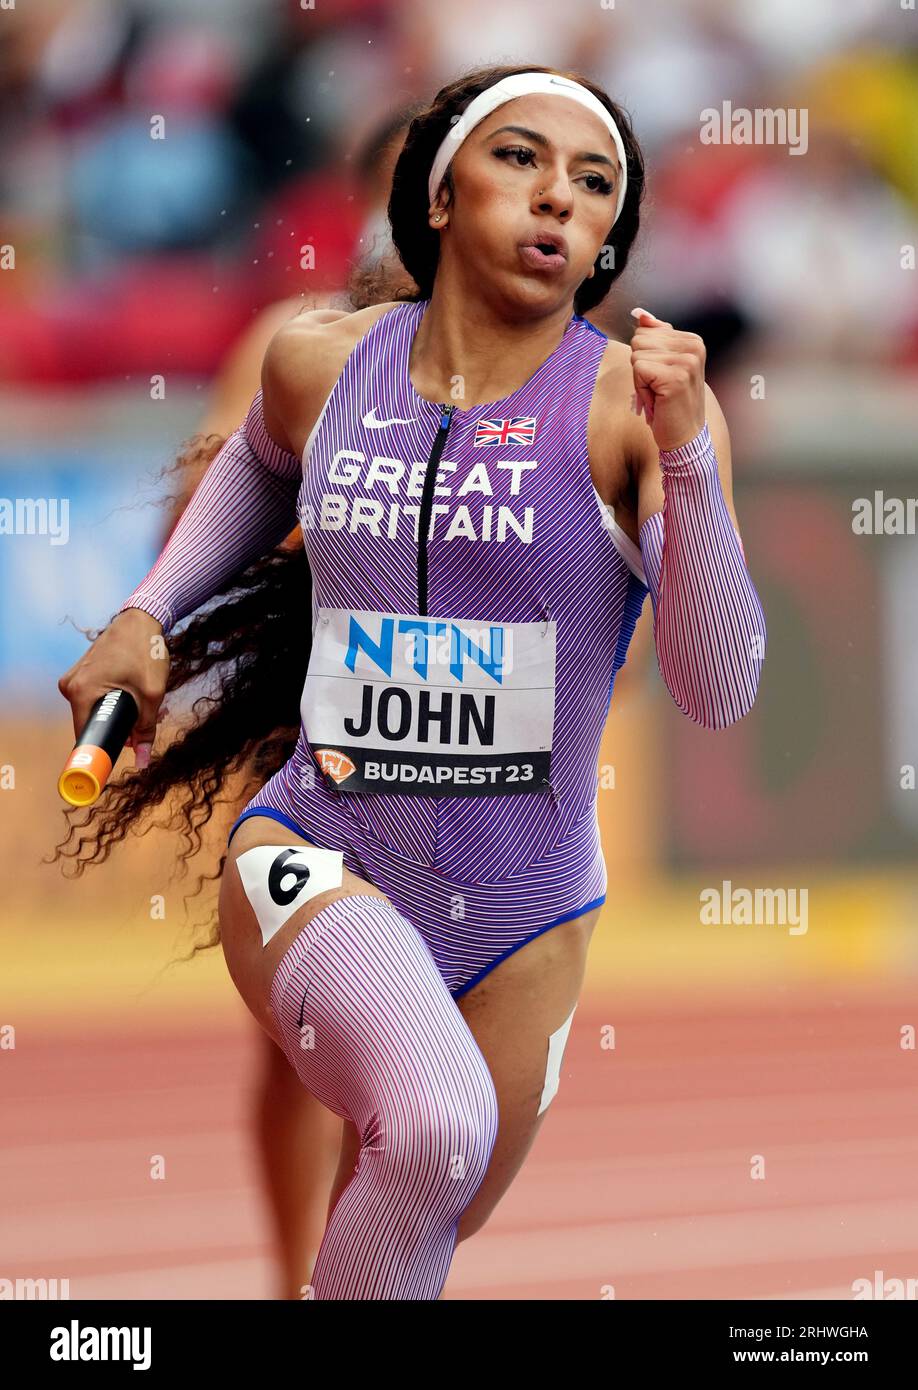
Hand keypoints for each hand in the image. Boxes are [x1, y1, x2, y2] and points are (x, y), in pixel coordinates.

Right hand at [57, 609, 169, 768]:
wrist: (142, 618)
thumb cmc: (145, 651)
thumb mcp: (152, 694)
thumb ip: (147, 729)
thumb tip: (144, 762)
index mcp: (80, 692)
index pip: (85, 736)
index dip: (104, 750)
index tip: (121, 757)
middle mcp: (70, 686)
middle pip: (94, 724)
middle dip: (123, 729)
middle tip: (149, 723)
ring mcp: (74, 679)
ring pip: (98, 711)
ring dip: (124, 714)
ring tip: (150, 706)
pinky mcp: (82, 673)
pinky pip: (97, 697)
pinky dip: (118, 701)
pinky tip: (138, 694)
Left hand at [629, 307, 706, 452]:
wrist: (685, 437)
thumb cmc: (670, 403)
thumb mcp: (662, 365)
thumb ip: (654, 337)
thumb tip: (639, 313)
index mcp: (692, 340)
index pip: (646, 331)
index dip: (645, 357)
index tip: (661, 377)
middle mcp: (694, 346)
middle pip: (639, 339)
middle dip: (640, 367)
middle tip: (658, 388)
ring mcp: (687, 361)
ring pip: (637, 354)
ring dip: (640, 379)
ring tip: (658, 394)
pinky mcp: (676, 377)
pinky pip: (638, 368)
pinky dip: (640, 388)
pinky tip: (657, 399)